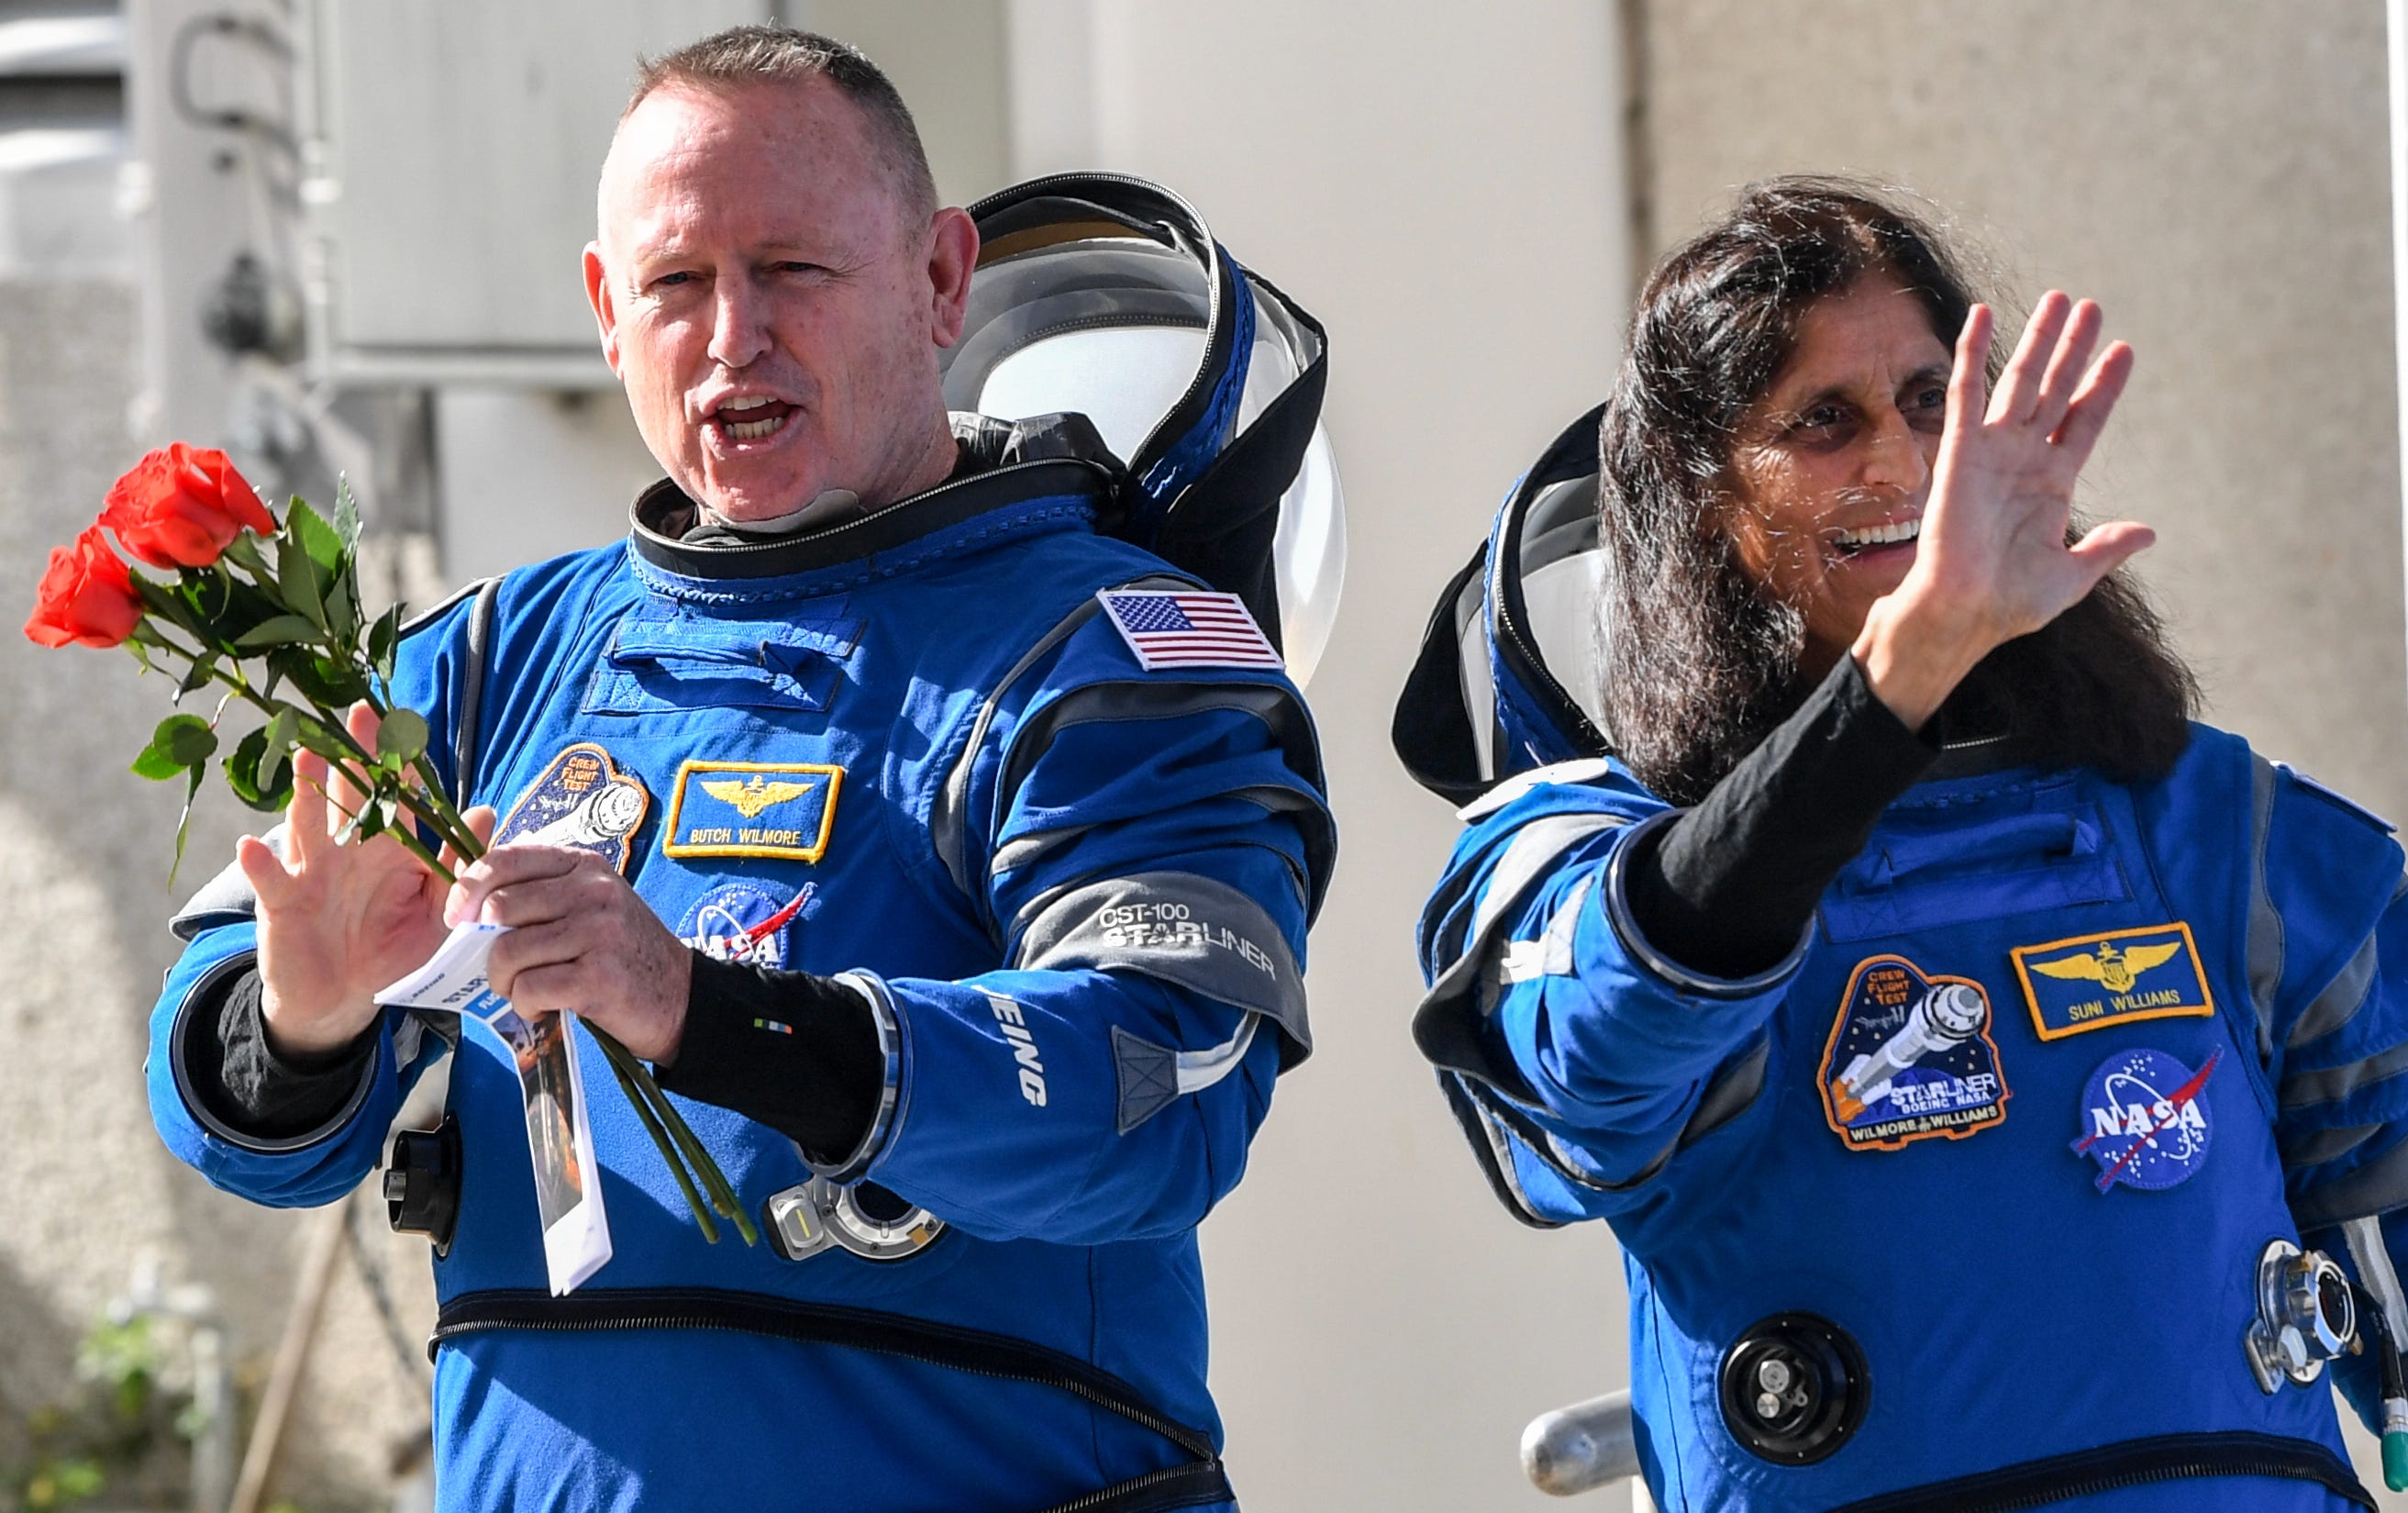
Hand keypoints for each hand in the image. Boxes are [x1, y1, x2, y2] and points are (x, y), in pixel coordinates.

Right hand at [240, 701, 495, 1057]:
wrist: (344, 999)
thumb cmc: (394, 950)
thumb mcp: (438, 912)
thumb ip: (459, 864)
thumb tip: (487, 809)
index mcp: (392, 847)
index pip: (400, 797)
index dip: (403, 763)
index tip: (408, 723)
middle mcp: (350, 848)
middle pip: (352, 794)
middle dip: (356, 756)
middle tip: (359, 713)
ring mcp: (313, 870)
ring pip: (309, 823)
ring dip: (306, 791)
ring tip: (307, 756)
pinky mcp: (283, 902)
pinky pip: (270, 880)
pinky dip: (260, 864)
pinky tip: (252, 846)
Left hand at [446, 845, 692, 1062]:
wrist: (680, 998)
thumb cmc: (622, 952)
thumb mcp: (589, 905)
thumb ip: (539, 891)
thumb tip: (468, 895)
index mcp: (584, 865)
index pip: (507, 859)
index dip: (469, 887)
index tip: (458, 918)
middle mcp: (593, 890)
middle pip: (500, 908)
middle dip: (484, 947)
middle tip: (501, 970)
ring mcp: (599, 932)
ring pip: (509, 952)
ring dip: (504, 982)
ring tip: (524, 992)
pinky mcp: (599, 976)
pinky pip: (530, 987)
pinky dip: (525, 1004)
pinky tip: (542, 1007)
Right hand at [1854, 291, 2152, 727]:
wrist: (1963, 612)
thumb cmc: (2010, 603)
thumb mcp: (2072, 575)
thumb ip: (2107, 548)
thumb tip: (2148, 532)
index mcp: (2051, 485)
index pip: (2083, 422)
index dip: (2103, 387)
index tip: (2124, 351)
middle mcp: (2023, 459)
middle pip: (2056, 389)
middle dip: (2074, 349)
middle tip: (2092, 308)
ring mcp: (1991, 451)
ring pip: (2019, 381)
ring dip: (2039, 340)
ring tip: (2059, 300)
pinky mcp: (1959, 449)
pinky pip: (1965, 392)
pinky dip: (1971, 352)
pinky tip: (1981, 315)